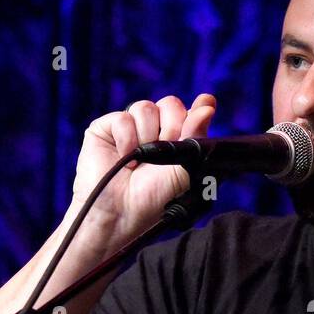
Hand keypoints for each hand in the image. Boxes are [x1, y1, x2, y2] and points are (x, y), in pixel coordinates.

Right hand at [70, 93, 216, 249]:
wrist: (122, 212)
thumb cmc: (153, 198)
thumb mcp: (183, 168)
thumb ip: (195, 135)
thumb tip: (208, 104)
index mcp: (175, 140)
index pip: (190, 113)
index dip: (199, 107)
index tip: (207, 102)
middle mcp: (153, 131)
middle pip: (170, 105)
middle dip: (171, 127)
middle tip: (164, 153)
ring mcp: (129, 128)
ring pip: (146, 108)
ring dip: (147, 136)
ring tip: (140, 161)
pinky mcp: (105, 128)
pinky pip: (123, 117)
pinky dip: (126, 138)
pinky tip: (124, 157)